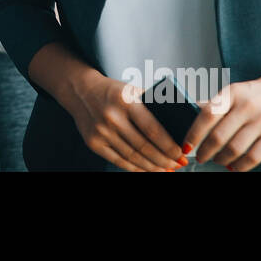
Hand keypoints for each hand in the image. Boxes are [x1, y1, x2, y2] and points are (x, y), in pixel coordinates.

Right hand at [61, 70, 187, 171]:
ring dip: (152, 167)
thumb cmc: (113, 91)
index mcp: (126, 101)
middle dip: (164, 160)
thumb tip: (177, 127)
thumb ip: (152, 105)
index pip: (152, 129)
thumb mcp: (132, 90)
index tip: (181, 154)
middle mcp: (112, 117)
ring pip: (132, 157)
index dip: (169, 146)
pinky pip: (118, 160)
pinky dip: (135, 168)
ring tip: (166, 169)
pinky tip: (146, 169)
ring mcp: (101, 132)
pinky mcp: (93, 143)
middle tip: (178, 165)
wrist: (80, 91)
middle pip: (144, 147)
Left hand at [183, 75, 260, 170]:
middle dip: (205, 151)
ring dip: (221, 159)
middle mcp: (247, 106)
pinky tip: (233, 166)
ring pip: (235, 149)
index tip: (187, 146)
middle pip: (219, 136)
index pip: (207, 115)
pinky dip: (240, 166)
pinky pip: (254, 156)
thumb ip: (215, 104)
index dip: (194, 134)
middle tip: (201, 157)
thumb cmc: (256, 93)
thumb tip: (191, 114)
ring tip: (217, 161)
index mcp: (232, 93)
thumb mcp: (234, 91)